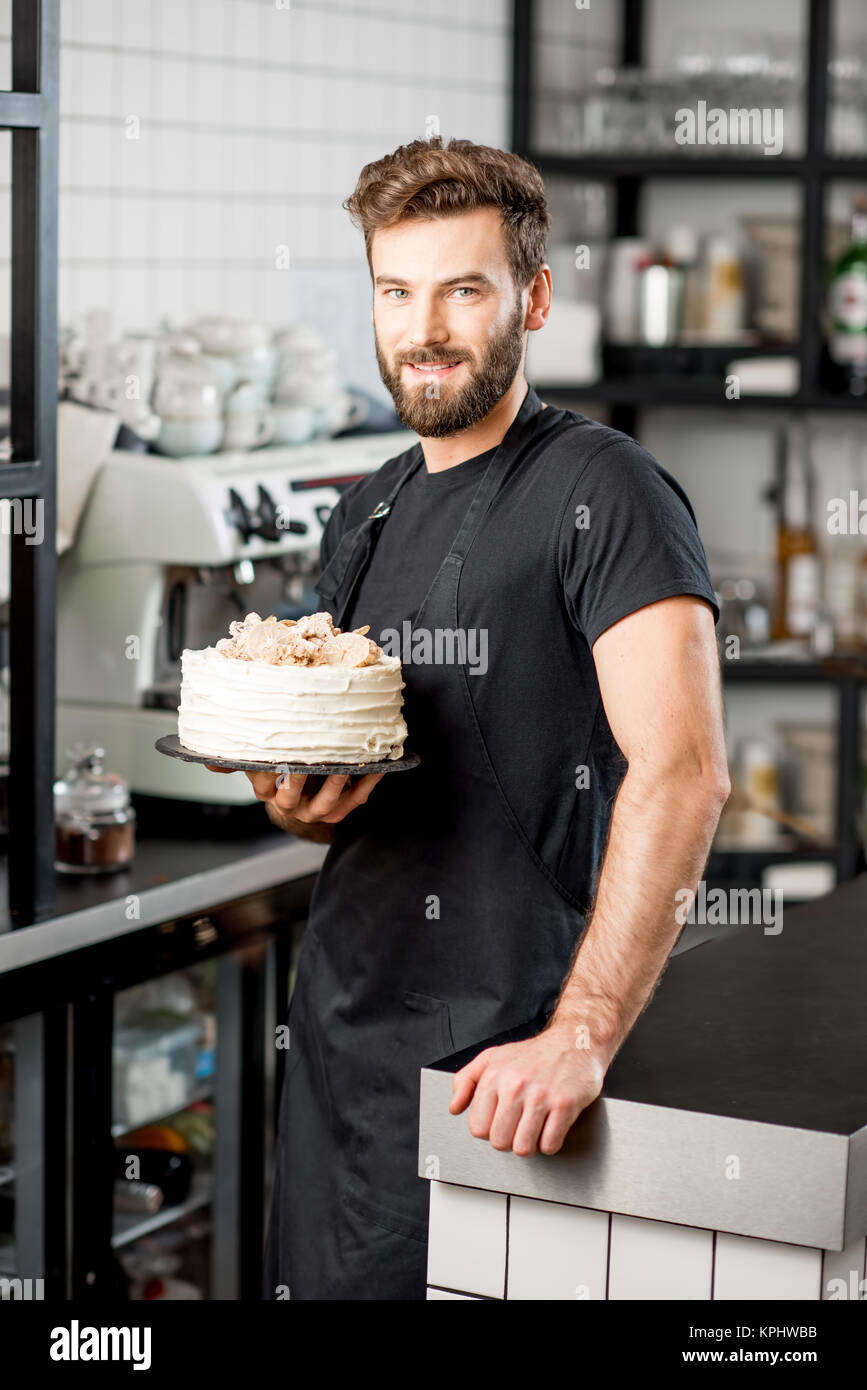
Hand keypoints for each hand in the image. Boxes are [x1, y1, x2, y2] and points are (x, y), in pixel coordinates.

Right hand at [204, 765, 384, 824]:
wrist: (301, 791)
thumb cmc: (279, 767)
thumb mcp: (257, 761)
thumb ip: (238, 759)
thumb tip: (207, 762)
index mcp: (268, 794)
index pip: (262, 787)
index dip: (267, 775)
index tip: (275, 758)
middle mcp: (290, 807)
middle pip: (292, 798)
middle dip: (300, 779)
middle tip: (309, 759)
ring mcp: (316, 810)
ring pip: (326, 803)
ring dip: (336, 783)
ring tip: (345, 763)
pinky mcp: (340, 809)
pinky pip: (354, 800)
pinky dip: (366, 784)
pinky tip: (377, 767)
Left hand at [449, 1023, 607, 1156]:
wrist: (574, 1041)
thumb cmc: (534, 1054)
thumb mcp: (492, 1057)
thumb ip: (466, 1080)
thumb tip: (454, 1107)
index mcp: (494, 1076)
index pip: (478, 1128)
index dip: (489, 1129)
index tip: (499, 1121)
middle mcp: (515, 1086)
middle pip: (499, 1141)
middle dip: (509, 1139)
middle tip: (519, 1126)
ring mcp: (541, 1096)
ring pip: (523, 1148)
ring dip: (530, 1143)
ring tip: (534, 1127)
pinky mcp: (565, 1105)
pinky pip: (549, 1144)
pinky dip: (550, 1142)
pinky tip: (551, 1126)